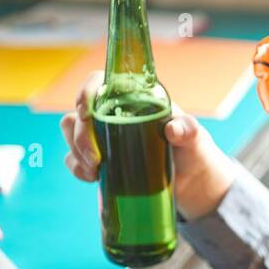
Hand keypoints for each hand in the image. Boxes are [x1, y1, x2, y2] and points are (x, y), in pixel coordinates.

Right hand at [59, 71, 237, 219]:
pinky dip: (77, 167)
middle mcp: (115, 115)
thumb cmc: (195, 153)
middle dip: (80, 135)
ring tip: (95, 171)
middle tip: (95, 159)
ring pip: (72, 134)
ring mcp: (106, 138)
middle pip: (80, 113)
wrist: (195, 184)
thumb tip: (173, 129)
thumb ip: (188, 130)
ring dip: (76, 151)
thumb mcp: (196, 140)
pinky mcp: (102, 160)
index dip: (87, 91)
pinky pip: (75, 158)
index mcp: (135, 100)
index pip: (101, 83)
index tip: (85, 111)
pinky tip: (92, 177)